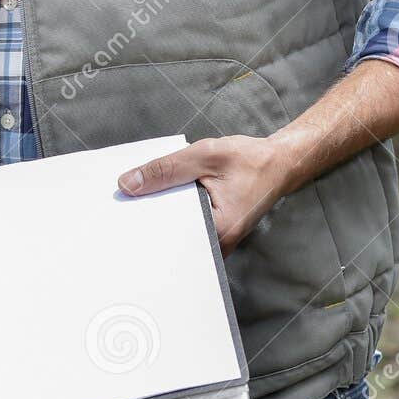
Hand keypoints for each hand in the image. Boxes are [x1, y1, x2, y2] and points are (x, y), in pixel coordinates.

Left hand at [117, 134, 285, 255]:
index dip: (142, 223)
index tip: (119, 216)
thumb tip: (128, 184)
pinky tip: (161, 198)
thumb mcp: (204, 155)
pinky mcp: (215, 232)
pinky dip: (173, 212)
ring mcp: (218, 241)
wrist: (278, 164)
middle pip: (171, 238)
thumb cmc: (249, 160)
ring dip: (160, 216)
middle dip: (148, 221)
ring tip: (137, 203)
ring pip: (177, 233)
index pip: (169, 234)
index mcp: (218, 230)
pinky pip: (187, 226)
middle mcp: (218, 243)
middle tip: (120, 209)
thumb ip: (165, 169)